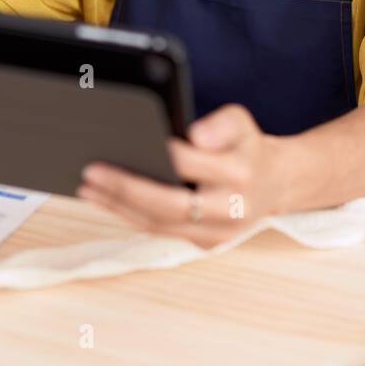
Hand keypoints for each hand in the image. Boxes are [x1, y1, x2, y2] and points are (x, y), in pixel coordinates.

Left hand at [77, 104, 291, 246]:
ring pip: (158, 224)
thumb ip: (221, 123)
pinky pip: (161, 230)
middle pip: (167, 205)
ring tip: (88, 188)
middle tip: (91, 172)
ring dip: (118, 207)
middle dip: (124, 189)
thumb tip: (196, 135)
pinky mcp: (205, 245)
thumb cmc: (247, 147)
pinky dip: (131, 215)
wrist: (276, 183)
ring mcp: (218, 234)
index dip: (158, 155)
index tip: (126, 141)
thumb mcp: (241, 121)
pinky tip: (107, 200)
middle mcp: (230, 210)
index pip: (190, 164)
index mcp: (240, 174)